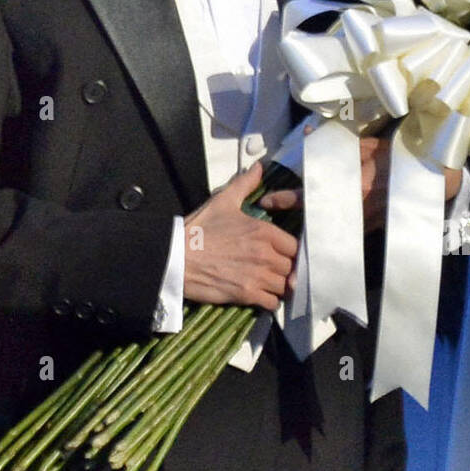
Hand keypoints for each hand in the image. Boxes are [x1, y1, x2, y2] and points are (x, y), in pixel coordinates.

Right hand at [183, 163, 298, 309]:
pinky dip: (269, 301)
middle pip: (291, 267)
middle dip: (284, 268)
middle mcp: (265, 254)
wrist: (175, 256)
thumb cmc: (199, 229)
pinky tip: (260, 294)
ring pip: (283, 286)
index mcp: (263, 231)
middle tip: (274, 268)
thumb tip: (259, 167)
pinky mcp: (246, 294)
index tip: (281, 252)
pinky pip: (272, 303)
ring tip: (267, 282)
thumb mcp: (222, 201)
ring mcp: (257, 276)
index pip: (294, 246)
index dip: (289, 250)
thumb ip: (245, 184)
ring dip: (278, 285)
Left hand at [258, 139, 465, 234]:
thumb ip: (339, 145)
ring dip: (310, 229)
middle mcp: (356, 209)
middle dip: (294, 220)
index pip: (313, 195)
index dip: (288, 199)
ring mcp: (365, 223)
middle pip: (316, 218)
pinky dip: (330, 233)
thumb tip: (312, 133)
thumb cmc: (397, 158)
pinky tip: (317, 236)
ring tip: (288, 232)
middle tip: (272, 221)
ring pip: (330, 229)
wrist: (430, 180)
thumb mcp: (368, 146)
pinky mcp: (372, 230)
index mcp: (353, 187)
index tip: (267, 201)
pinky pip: (346, 233)